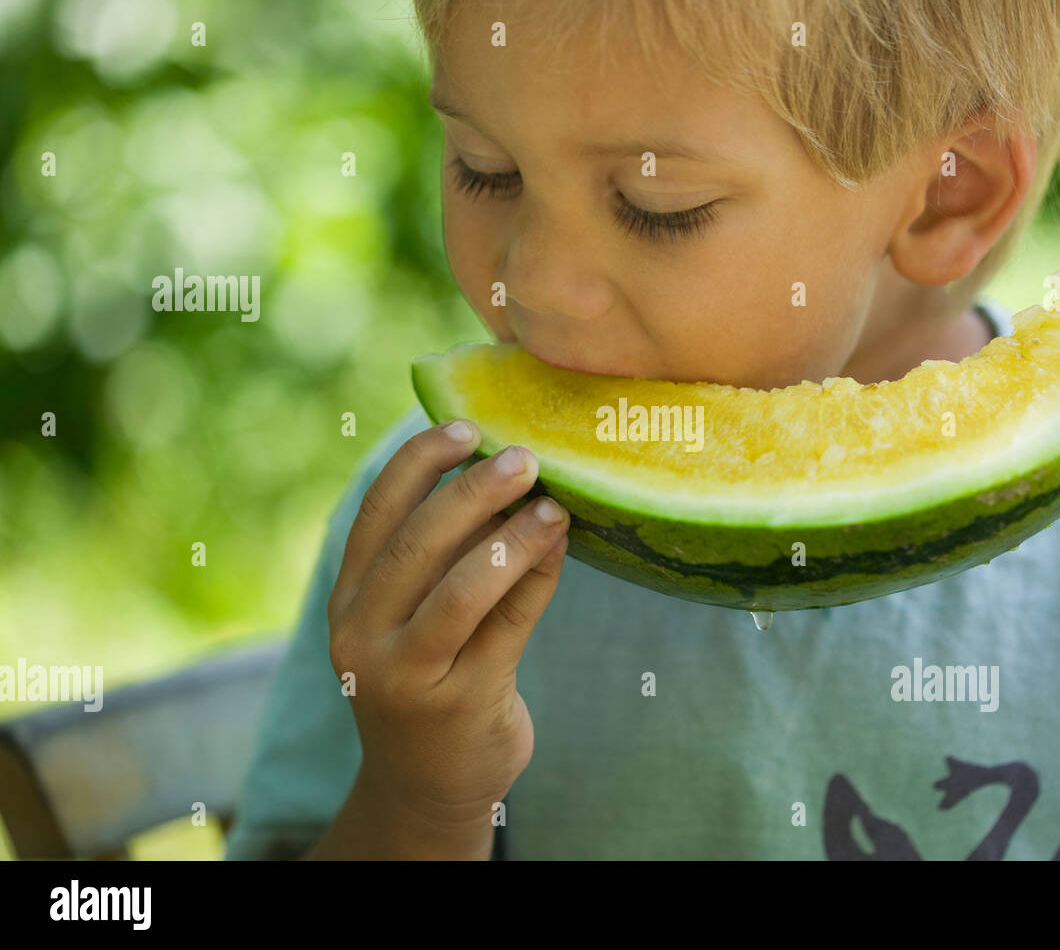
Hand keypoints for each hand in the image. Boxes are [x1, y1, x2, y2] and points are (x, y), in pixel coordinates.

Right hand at [323, 420, 569, 852]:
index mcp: (349, 602)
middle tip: (523, 456)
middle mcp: (363, 636)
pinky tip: (560, 545)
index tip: (465, 425)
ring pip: (461, 588)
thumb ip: (441, 558)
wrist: (428, 786)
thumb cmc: (431, 680)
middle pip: (415, 545)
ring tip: (553, 502)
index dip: (419, 462)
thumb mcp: (414, 619)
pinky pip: (507, 626)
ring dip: (512, 535)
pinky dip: (537, 578)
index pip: (376, 514)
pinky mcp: (459, 702)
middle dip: (472, 491)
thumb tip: (505, 476)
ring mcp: (407, 674)